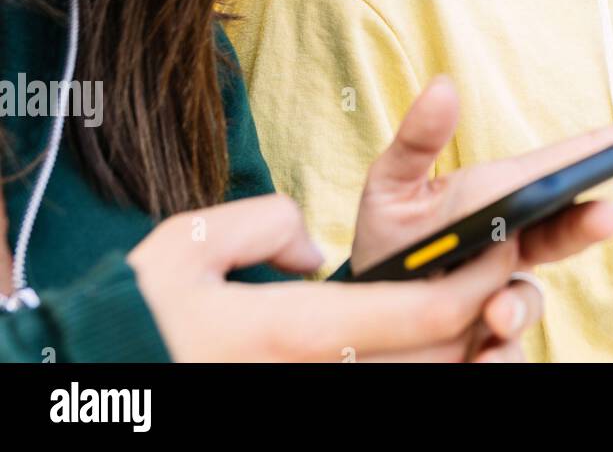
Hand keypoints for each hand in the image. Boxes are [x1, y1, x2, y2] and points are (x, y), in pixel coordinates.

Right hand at [128, 193, 539, 361]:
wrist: (93, 383)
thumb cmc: (133, 320)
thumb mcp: (189, 243)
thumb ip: (267, 223)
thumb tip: (310, 247)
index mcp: (299, 329)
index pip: (424, 314)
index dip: (477, 282)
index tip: (501, 250)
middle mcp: (320, 378)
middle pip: (435, 358)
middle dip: (478, 318)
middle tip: (494, 276)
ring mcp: (312, 401)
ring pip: (413, 383)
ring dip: (451, 353)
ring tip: (464, 313)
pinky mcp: (300, 408)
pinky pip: (381, 394)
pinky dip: (410, 370)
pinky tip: (415, 347)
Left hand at [129, 80, 612, 362]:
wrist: (357, 328)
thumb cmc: (383, 250)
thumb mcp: (390, 190)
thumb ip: (418, 141)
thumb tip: (442, 83)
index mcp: (508, 193)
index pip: (586, 158)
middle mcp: (522, 240)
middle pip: (577, 225)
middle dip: (591, 225)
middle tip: (606, 218)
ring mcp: (513, 290)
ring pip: (535, 300)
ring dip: (515, 311)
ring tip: (484, 320)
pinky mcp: (496, 339)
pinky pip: (510, 350)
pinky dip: (493, 354)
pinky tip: (468, 352)